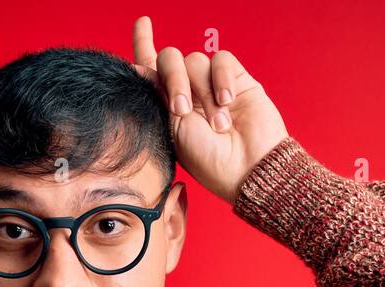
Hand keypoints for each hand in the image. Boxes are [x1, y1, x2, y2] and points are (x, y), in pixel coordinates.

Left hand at [131, 16, 287, 204]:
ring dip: (203, 92)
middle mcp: (188, 91)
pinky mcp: (235, 78)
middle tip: (184, 110)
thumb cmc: (209, 160)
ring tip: (218, 123)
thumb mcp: (173, 130)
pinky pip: (220, 60)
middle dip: (173, 80)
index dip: (144, 42)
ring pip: (194, 60)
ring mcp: (211, 85)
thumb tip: (137, 67)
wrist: (247, 168)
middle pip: (169, 60)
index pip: (151, 67)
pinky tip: (228, 101)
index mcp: (167, 105)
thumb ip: (158, 96)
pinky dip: (221, 79)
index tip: (143, 21)